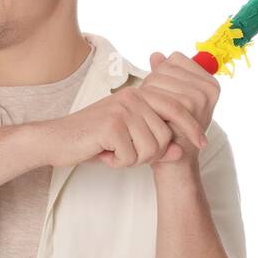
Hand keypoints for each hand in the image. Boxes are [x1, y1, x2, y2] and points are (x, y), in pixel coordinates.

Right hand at [43, 83, 207, 169]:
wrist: (56, 140)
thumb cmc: (92, 140)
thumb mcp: (128, 140)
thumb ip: (154, 142)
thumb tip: (179, 151)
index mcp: (138, 95)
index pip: (176, 109)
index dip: (191, 128)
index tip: (201, 143)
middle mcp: (132, 97)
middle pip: (164, 136)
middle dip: (149, 155)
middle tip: (126, 154)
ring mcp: (122, 109)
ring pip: (150, 148)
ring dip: (132, 160)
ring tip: (113, 153)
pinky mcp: (111, 125)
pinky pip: (130, 155)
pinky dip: (117, 162)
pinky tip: (103, 154)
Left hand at [137, 50, 219, 167]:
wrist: (174, 160)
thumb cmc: (171, 129)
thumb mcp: (172, 98)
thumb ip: (166, 75)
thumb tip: (156, 55)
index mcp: (209, 82)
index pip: (175, 58)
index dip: (162, 74)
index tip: (164, 94)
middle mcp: (209, 87)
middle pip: (165, 67)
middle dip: (153, 84)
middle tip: (157, 107)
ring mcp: (200, 95)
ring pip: (157, 77)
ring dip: (149, 94)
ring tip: (156, 112)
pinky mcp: (188, 105)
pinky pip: (155, 89)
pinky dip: (148, 101)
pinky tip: (153, 116)